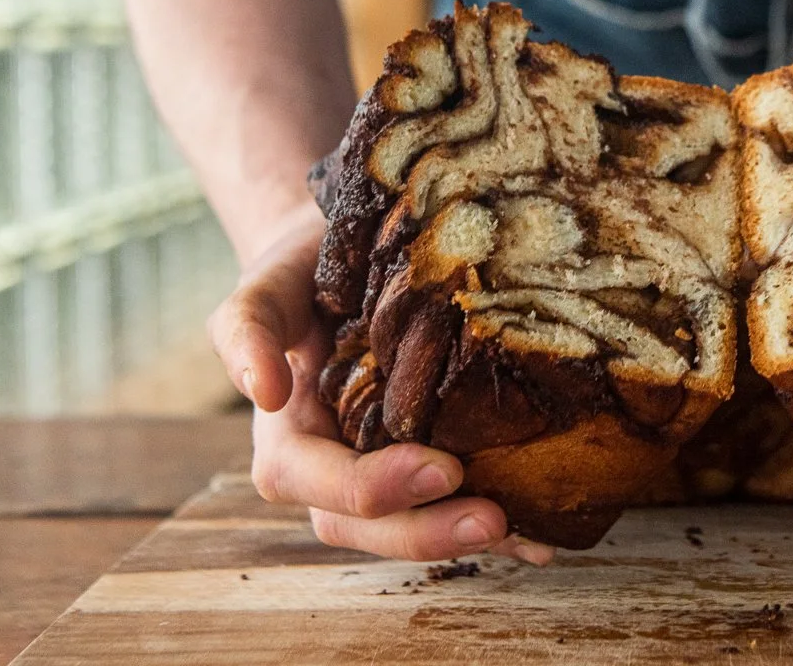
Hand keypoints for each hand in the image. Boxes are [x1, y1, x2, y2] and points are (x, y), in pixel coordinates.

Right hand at [207, 202, 553, 563]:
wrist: (348, 255)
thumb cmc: (305, 272)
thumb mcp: (267, 286)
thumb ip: (248, 328)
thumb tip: (261, 392)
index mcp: (289, 436)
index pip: (313, 480)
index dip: (370, 486)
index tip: (439, 469)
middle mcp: (333, 464)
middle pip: (366, 523)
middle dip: (427, 531)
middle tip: (492, 520)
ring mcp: (383, 469)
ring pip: (410, 527)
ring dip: (464, 538)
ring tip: (525, 531)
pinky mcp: (431, 461)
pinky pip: (455, 508)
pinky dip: (499, 533)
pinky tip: (543, 537)